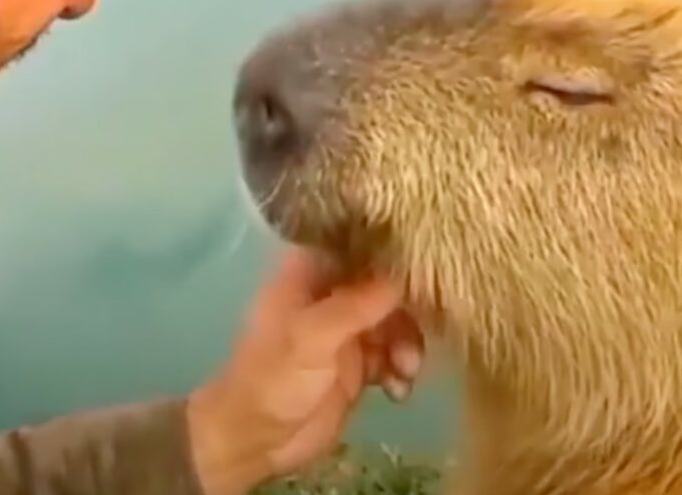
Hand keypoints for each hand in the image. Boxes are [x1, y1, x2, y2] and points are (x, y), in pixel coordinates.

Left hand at [185, 247, 424, 494]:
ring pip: (394, 320)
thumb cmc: (274, 376)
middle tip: (414, 333)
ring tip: (405, 370)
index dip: (391, 249)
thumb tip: (403, 276)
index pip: (358, 241)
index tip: (426, 262)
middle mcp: (331, 292)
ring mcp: (346, 328)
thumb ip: (357, 304)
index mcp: (310, 270)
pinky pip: (393, 354)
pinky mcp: (358, 363)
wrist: (256, 439)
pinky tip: (397, 390)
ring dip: (407, 343)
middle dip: (405, 308)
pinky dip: (401, 369)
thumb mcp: (312, 336)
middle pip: (384, 282)